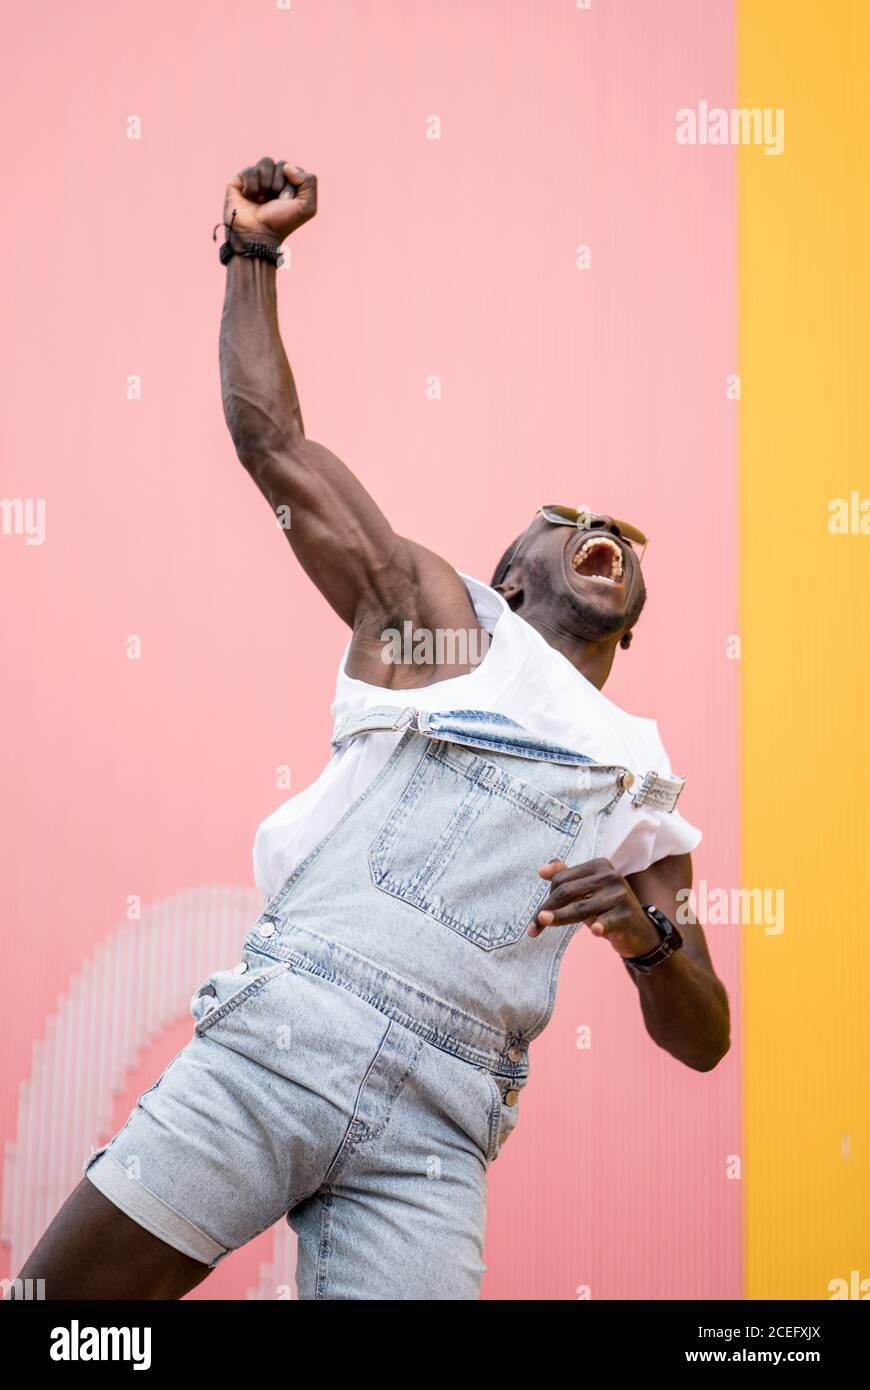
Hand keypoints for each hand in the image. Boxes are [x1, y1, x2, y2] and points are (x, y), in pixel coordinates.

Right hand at [223, 156, 317, 246]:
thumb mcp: (307, 207)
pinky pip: (250, 170)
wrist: (258, 234)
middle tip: (274, 201)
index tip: (286, 202)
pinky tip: (249, 197)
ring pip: (266, 162)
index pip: (294, 169)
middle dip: (279, 184)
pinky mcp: (240, 180)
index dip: (291, 184)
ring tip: (261, 199)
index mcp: (288, 185)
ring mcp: (256, 179)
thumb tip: (287, 166)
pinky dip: (252, 185)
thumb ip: (310, 181)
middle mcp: (272, 180)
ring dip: (266, 183)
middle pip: (282, 164)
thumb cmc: (282, 223)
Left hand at [528, 857, 661, 957]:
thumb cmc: (606, 908)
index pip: (562, 879)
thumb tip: (542, 870)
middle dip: (548, 910)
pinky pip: (608, 920)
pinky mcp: (627, 915)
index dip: (547, 898)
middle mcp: (610, 876)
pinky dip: (601, 925)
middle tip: (534, 928)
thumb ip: (566, 876)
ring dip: (559, 917)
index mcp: (599, 865)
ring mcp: (620, 895)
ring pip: (580, 908)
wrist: (638, 930)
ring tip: (542, 923)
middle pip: (567, 892)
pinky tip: (595, 930)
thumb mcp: (587, 890)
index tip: (538, 916)